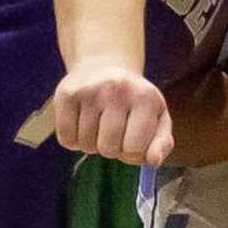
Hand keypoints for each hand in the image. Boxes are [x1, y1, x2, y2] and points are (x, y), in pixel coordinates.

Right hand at [54, 58, 172, 164]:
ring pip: (85, 145)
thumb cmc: (134, 101)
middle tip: (113, 132)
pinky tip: (81, 124)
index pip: (133, 149)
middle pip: (107, 149)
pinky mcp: (67, 93)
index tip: (132, 139)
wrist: (103, 66)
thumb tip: (154, 161)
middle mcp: (118, 89)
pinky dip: (72, 140)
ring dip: (91, 144)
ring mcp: (91, 89)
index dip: (131, 154)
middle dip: (110, 149)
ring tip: (98, 125)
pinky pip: (66, 138)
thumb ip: (162, 143)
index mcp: (146, 98)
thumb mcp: (156, 119)